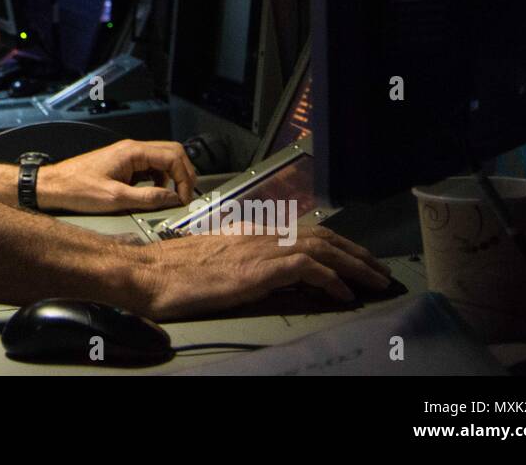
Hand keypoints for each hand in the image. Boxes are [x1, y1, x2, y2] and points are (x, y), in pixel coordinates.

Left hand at [37, 139, 198, 213]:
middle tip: (186, 194)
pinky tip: (155, 193)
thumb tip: (172, 199)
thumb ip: (148, 198)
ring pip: (162, 159)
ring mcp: (128, 156)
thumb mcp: (116, 198)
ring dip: (172, 176)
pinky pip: (150, 168)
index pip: (173, 156)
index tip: (184, 198)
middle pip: (172, 152)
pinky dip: (159, 179)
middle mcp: (132, 149)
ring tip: (172, 197)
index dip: (184, 178)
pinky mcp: (123, 165)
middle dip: (184, 173)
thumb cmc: (77, 189)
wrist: (54, 186)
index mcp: (132, 152)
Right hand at [127, 225, 392, 319]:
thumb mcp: (213, 264)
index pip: (303, 233)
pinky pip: (305, 269)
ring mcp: (258, 251)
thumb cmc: (170, 272)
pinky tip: (343, 293)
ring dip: (353, 264)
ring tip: (374, 280)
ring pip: (320, 247)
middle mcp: (258, 237)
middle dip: (355, 252)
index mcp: (249, 236)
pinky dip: (329, 279)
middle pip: (320, 235)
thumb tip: (260, 276)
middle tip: (379, 270)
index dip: (335, 245)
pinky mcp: (255, 270)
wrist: (146, 272)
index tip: (354, 259)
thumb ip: (239, 265)